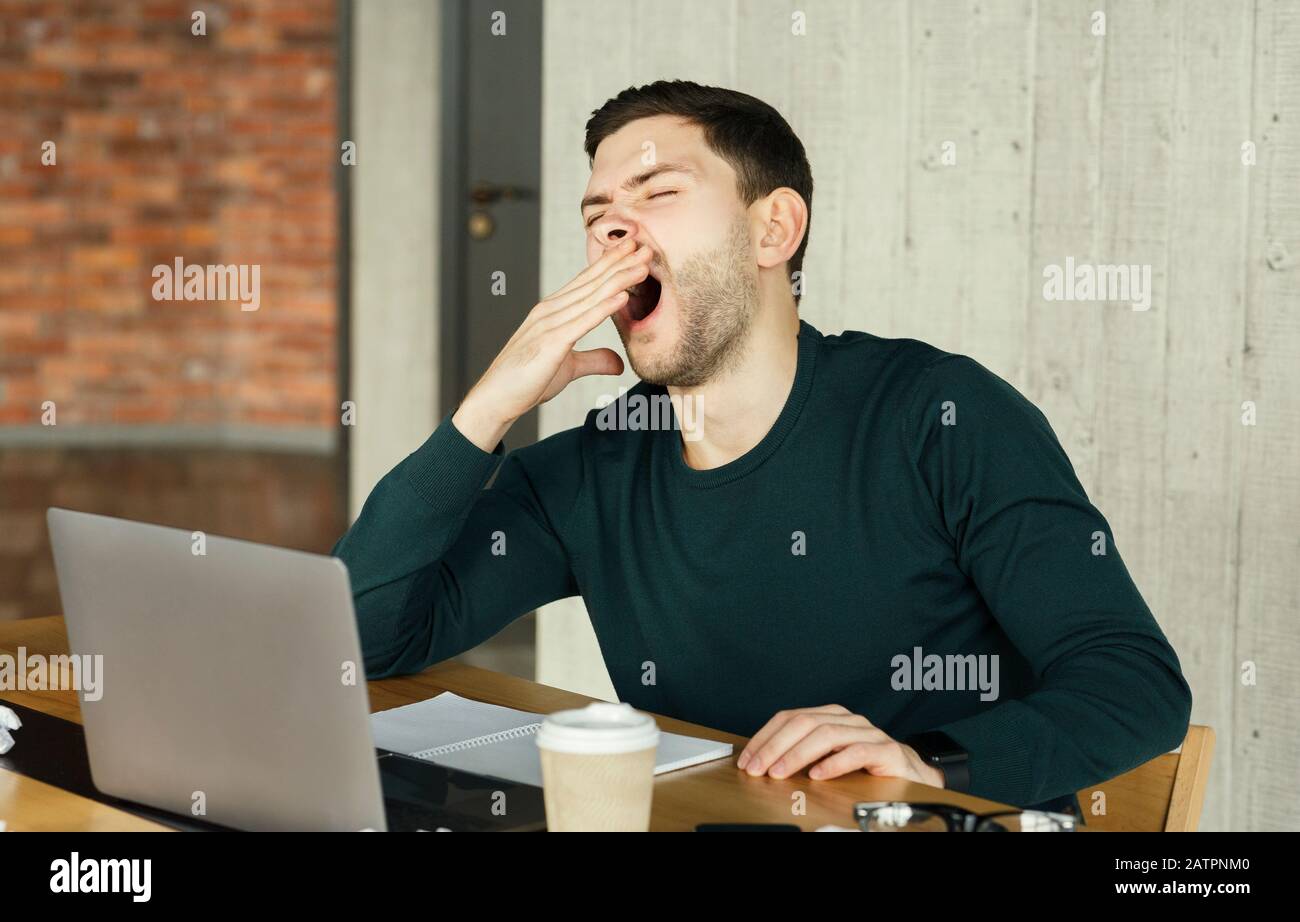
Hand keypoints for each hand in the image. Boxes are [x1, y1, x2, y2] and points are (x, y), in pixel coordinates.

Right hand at [452, 238, 652, 449]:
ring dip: (619, 278)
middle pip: (592, 282)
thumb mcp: (568, 368)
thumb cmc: (526, 383)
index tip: (634, 249)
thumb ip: (594, 360)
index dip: (612, 264)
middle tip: (646, 243)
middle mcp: (550, 311)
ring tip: (643, 262)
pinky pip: (582, 322)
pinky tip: (623, 296)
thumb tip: (619, 363)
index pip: (587, 282)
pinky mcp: (550, 343)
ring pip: (591, 296)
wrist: (495, 400)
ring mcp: (549, 324)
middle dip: (620, 262)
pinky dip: (603, 308)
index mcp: (553, 311)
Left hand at [736, 705, 945, 786]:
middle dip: (775, 746)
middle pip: (804, 723)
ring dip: (797, 755)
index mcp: (830, 715)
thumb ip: (802, 754)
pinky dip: (834, 763)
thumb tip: (763, 762)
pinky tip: (818, 775)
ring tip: (779, 772)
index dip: (765, 737)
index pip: (789, 717)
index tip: (747, 758)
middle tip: (757, 768)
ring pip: (826, 735)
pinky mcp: (885, 751)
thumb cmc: (864, 766)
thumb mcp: (827, 756)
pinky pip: (857, 753)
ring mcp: (867, 732)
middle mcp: (847, 719)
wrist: (909, 773)